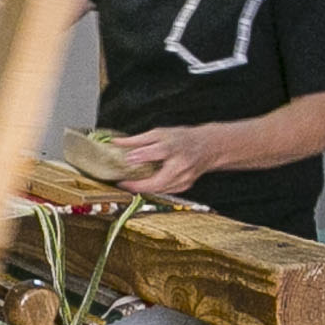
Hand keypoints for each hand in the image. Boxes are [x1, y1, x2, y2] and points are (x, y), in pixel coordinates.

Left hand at [103, 125, 220, 196]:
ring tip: (129, 185)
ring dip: (143, 189)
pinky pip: (165, 191)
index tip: (127, 159)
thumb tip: (116, 142)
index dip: (141, 156)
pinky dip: (153, 189)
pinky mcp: (185, 186)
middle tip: (122, 183)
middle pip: (158, 181)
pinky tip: (144, 186)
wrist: (207, 147)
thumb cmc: (182, 138)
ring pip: (160, 189)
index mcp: (174, 148)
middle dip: (138, 185)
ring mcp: (184, 178)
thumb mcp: (160, 133)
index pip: (157, 152)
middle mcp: (181, 165)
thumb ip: (138, 139)